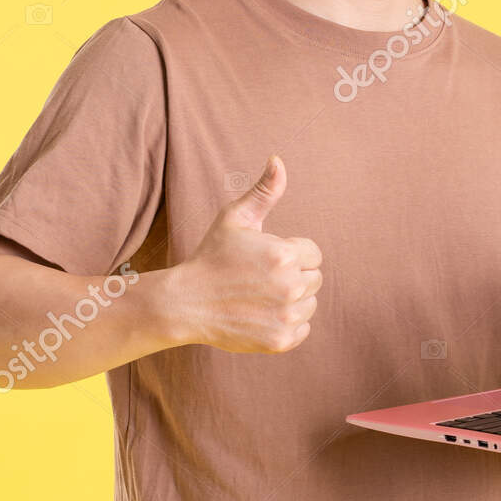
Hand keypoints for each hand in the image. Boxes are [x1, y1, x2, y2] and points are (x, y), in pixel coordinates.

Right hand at [169, 155, 322, 354]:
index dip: (291, 254)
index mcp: (285, 254)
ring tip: (260, 296)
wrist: (185, 303)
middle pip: (315, 279)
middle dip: (293, 276)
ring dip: (292, 300)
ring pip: (310, 304)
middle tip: (260, 279)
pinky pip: (303, 329)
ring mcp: (285, 316)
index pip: (313, 254)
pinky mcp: (280, 340)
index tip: (266, 259)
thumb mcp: (235, 218)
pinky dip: (287, 324)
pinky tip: (262, 315)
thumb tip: (278, 160)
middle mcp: (290, 285)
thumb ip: (264, 191)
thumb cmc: (211, 256)